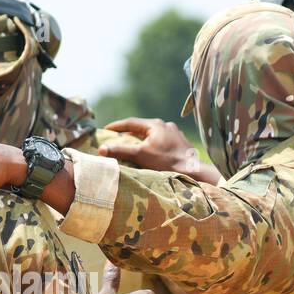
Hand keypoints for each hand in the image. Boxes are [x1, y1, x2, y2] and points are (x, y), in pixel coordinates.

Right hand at [99, 118, 223, 185]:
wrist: (192, 171)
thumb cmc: (166, 161)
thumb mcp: (140, 155)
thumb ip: (120, 150)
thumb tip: (101, 149)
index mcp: (155, 124)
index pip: (130, 122)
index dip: (117, 126)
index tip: (105, 129)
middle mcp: (165, 125)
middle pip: (141, 128)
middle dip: (128, 133)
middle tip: (116, 138)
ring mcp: (174, 134)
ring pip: (152, 135)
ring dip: (140, 140)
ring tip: (131, 146)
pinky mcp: (179, 143)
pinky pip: (161, 141)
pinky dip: (151, 145)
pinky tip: (149, 153)